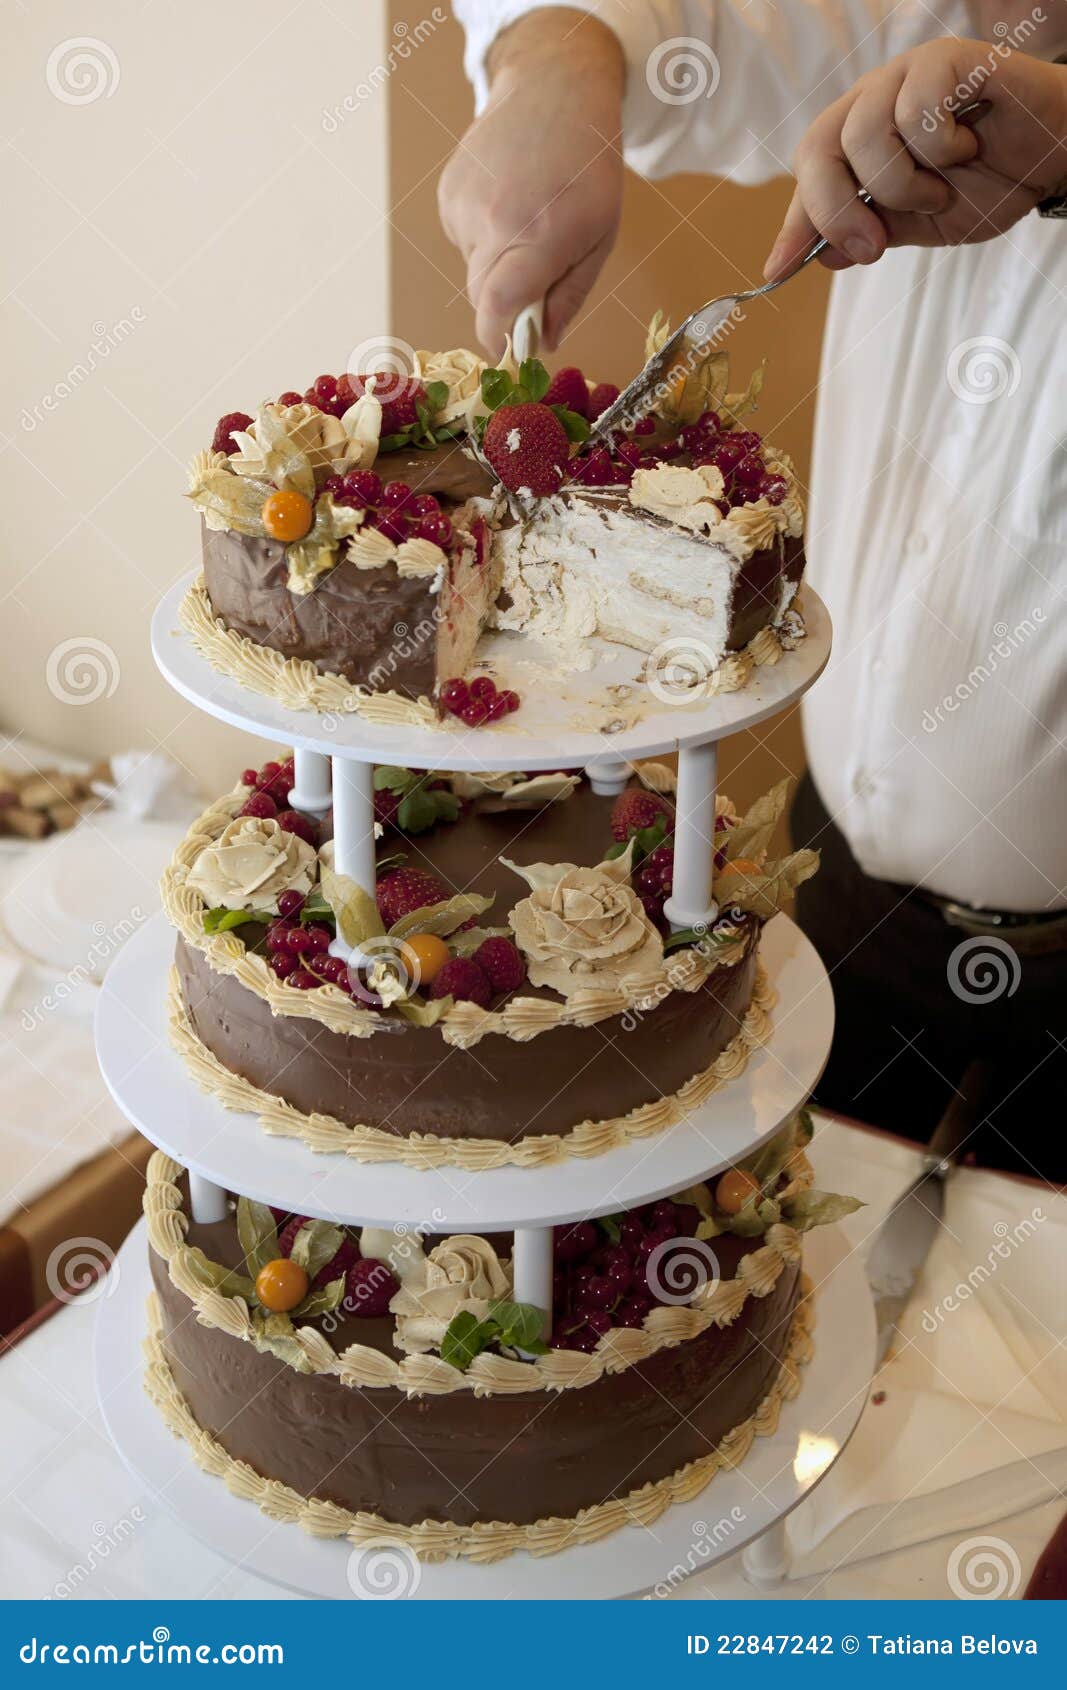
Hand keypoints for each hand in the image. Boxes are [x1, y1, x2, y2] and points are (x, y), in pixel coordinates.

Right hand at [438, 9, 624, 355]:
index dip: (498, 337)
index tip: (509, 350)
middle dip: (506, 302)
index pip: (497, 308)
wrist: (554, 90)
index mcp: (539, 237)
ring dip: (497, 264)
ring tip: (527, 219)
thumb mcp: (600, 238)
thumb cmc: (588, 168)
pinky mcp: (448, 195)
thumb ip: (569, 297)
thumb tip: (543, 344)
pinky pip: (463, 241)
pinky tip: (507, 201)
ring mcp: (464, 206)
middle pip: (483, 296)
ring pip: (473, 268)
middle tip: (538, 277)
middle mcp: (494, 222)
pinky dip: (484, 237)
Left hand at [763, 39, 1066, 277]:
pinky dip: (939, 146)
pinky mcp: (947, 60)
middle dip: (836, 209)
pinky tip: (966, 146)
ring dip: (901, 184)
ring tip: (939, 191)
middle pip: (818, 148)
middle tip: (873, 246)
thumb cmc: (990, 183)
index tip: (777, 271)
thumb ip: (872, 233)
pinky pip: (915, 108)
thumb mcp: (921, 227)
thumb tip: (819, 256)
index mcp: (860, 138)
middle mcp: (874, 99)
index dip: (793, 223)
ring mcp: (907, 75)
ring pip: (864, 133)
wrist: (1055, 162)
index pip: (809, 174)